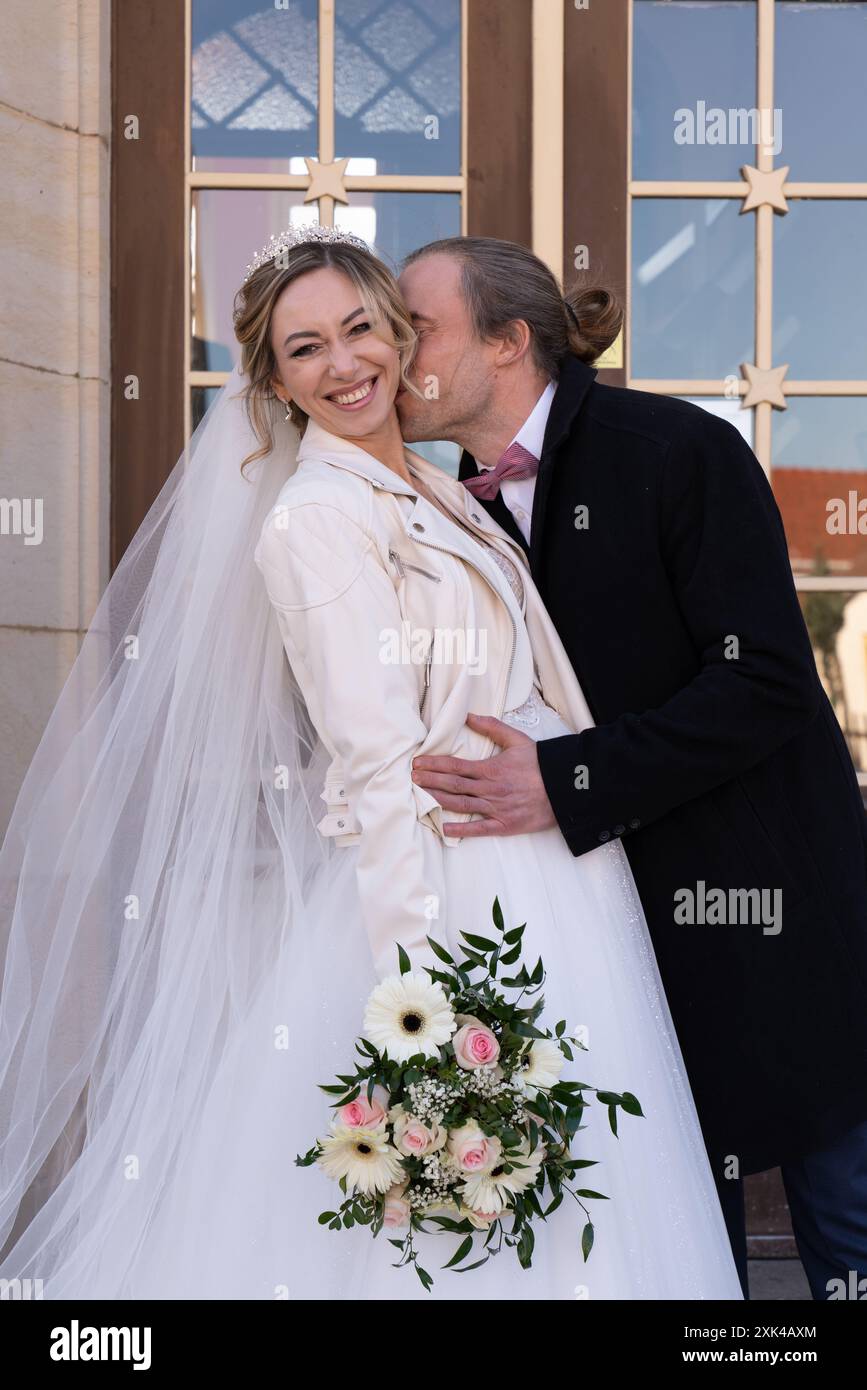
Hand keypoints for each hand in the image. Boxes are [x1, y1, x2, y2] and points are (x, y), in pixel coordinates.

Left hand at [411, 713, 557, 837]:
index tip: (417, 763)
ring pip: (460, 805)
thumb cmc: (541, 763)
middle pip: (453, 786)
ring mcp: (496, 808)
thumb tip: (469, 716)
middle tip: (410, 779)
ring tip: (419, 797)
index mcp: (491, 769)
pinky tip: (444, 828)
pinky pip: (479, 829)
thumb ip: (491, 727)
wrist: (565, 787)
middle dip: (429, 782)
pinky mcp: (505, 825)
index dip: (434, 765)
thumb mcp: (517, 739)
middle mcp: (489, 789)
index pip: (455, 766)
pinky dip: (461, 830)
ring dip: (437, 801)